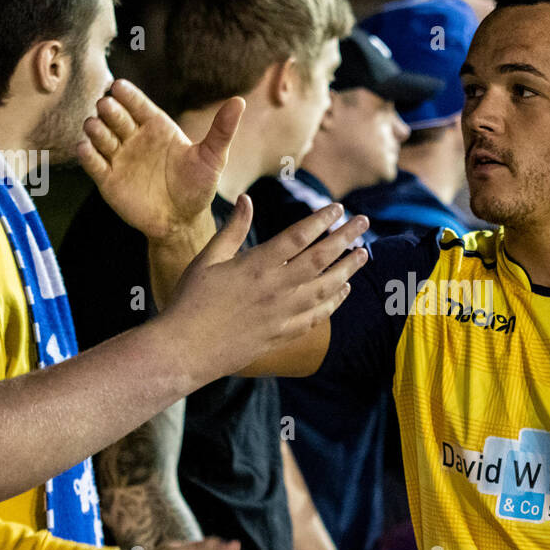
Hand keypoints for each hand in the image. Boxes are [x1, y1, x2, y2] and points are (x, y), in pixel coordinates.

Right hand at [77, 79, 243, 242]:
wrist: (183, 221)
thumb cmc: (198, 186)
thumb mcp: (213, 158)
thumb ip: (221, 130)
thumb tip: (239, 102)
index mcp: (156, 127)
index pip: (138, 104)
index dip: (128, 95)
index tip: (119, 86)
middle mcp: (134, 137)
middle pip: (116, 117)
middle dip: (109, 110)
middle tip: (107, 106)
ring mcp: (119, 157)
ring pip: (101, 137)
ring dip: (95, 130)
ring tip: (95, 126)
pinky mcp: (108, 179)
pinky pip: (94, 164)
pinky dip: (87, 156)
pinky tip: (86, 149)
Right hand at [160, 198, 368, 383]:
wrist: (185, 350)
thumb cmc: (190, 301)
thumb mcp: (208, 259)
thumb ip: (232, 229)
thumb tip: (247, 199)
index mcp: (256, 265)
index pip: (299, 236)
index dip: (321, 220)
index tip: (338, 208)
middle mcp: (275, 288)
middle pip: (321, 259)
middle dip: (346, 238)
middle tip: (364, 222)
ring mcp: (282, 313)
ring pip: (326, 288)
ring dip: (348, 269)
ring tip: (363, 254)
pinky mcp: (282, 334)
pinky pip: (317, 316)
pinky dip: (334, 302)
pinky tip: (344, 290)